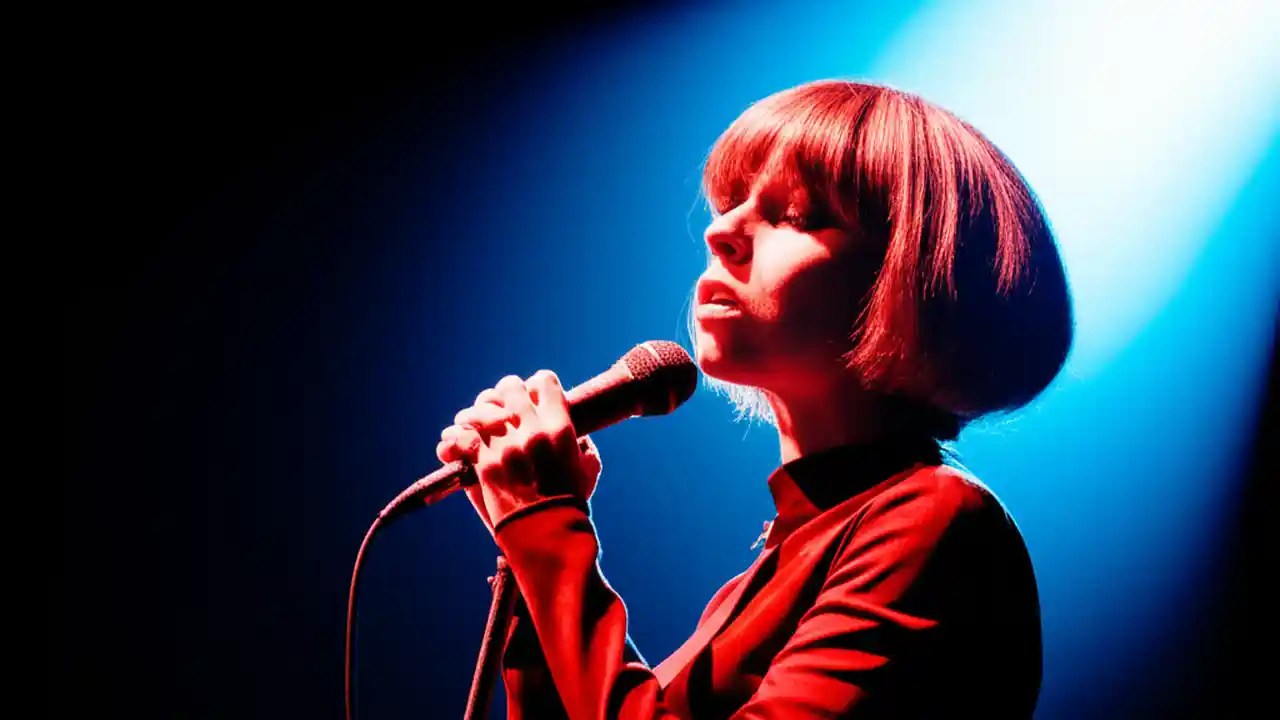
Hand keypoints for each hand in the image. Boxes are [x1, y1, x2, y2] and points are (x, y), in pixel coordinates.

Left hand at [436, 370, 602, 535]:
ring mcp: (506, 445)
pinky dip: (453, 439)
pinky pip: (460, 436)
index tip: (530, 399)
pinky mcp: (484, 463)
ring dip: (476, 415)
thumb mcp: (588, 469)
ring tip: (475, 427)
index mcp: (561, 427)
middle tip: (502, 413)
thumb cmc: (569, 505)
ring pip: (481, 407)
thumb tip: (576, 433)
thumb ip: (582, 444)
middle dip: (503, 396)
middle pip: (509, 386)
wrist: (547, 535)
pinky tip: (456, 447)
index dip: (534, 387)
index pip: (543, 381)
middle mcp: (533, 430)